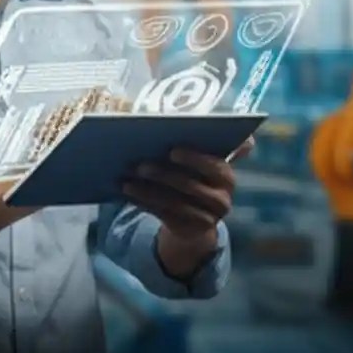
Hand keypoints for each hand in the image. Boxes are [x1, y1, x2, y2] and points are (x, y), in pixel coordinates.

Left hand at [119, 136, 253, 241]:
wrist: (197, 221)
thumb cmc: (194, 178)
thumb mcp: (200, 163)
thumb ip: (198, 145)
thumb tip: (173, 122)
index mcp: (225, 175)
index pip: (215, 165)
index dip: (195, 159)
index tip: (173, 151)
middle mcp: (222, 198)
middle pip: (191, 185)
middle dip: (164, 174)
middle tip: (140, 165)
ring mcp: (208, 217)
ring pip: (175, 203)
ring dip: (148, 190)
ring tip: (127, 180)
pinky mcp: (190, 229)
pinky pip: (164, 215)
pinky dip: (145, 203)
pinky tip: (128, 193)